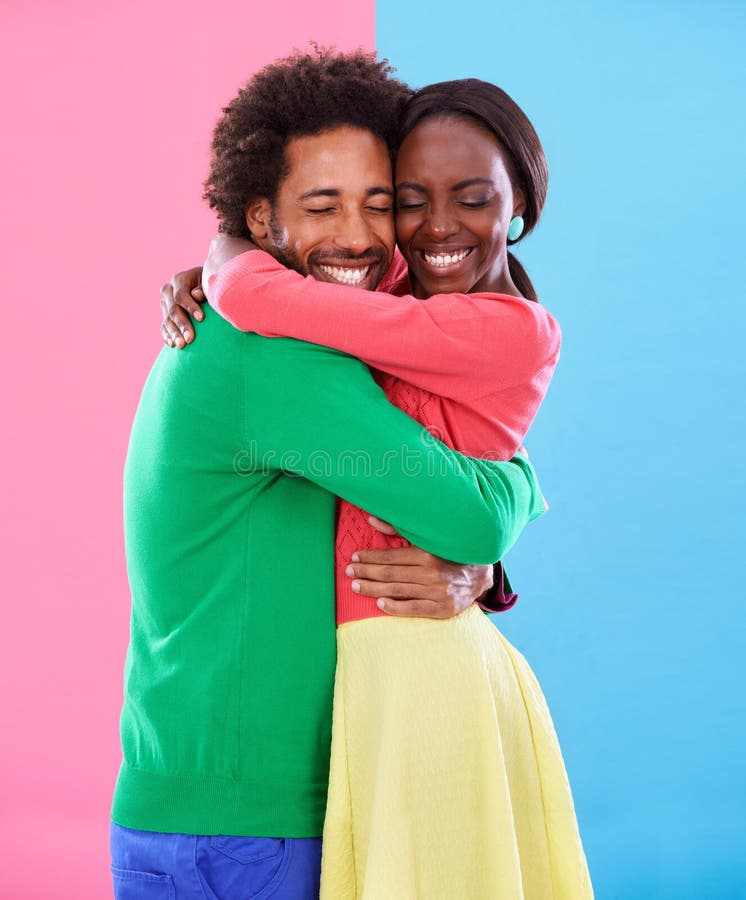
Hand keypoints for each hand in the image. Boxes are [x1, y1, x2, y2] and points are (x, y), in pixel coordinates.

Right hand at [160, 267, 204, 347]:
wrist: (200, 284)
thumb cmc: (209, 284)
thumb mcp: (208, 282)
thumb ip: (203, 289)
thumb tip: (196, 295)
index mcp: (179, 280)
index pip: (181, 295)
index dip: (190, 307)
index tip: (201, 319)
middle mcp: (168, 290)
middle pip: (173, 310)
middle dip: (182, 325)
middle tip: (190, 339)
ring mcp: (164, 303)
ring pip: (167, 320)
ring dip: (174, 334)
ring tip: (181, 345)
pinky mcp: (164, 313)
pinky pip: (163, 326)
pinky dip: (167, 335)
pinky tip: (172, 344)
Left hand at [347, 515, 493, 618]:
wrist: (481, 575)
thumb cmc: (449, 554)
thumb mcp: (428, 538)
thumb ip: (399, 530)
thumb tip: (372, 519)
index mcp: (428, 553)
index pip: (390, 556)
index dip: (370, 557)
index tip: (355, 557)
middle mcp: (432, 573)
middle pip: (389, 574)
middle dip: (366, 572)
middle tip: (349, 571)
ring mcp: (437, 593)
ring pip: (397, 591)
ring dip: (373, 589)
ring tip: (356, 586)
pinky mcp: (442, 609)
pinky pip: (413, 609)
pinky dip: (395, 607)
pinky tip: (379, 603)